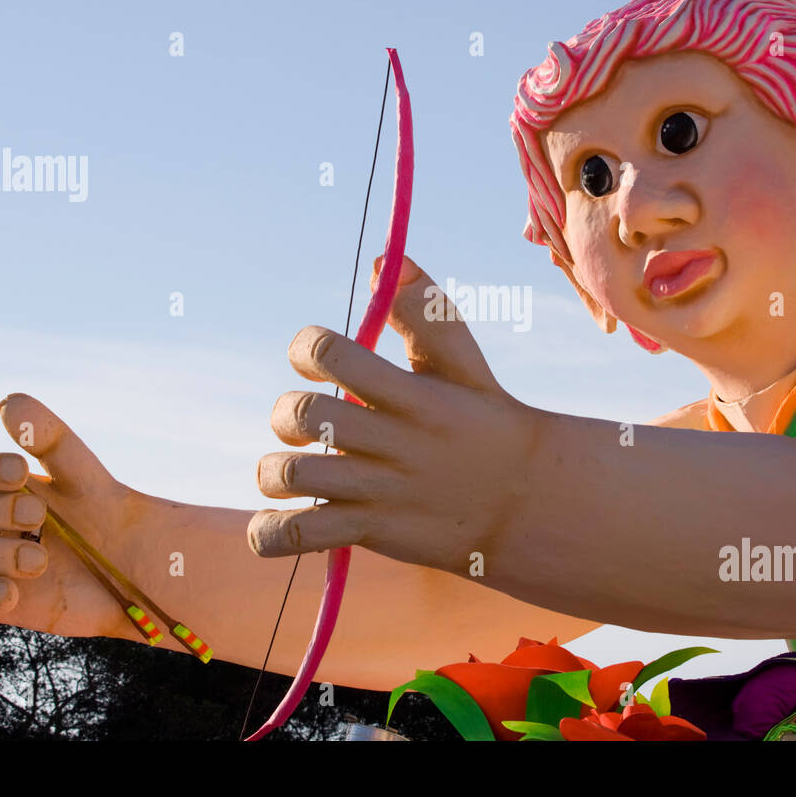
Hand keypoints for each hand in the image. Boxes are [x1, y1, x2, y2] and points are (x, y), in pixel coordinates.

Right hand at [0, 394, 157, 640]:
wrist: (140, 563)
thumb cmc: (107, 511)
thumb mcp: (84, 472)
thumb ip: (49, 438)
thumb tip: (7, 401)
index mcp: (6, 490)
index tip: (20, 470)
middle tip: (38, 514)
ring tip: (41, 560)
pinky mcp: (8, 603)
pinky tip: (11, 592)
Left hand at [249, 257, 545, 574]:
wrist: (525, 502)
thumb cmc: (484, 420)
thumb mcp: (463, 362)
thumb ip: (422, 309)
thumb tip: (384, 260)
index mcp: (413, 395)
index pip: (336, 354)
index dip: (306, 349)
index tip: (312, 360)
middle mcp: (395, 442)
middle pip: (307, 416)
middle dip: (287, 415)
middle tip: (302, 424)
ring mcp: (381, 491)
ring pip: (293, 475)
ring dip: (273, 472)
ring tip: (289, 471)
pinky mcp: (371, 532)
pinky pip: (301, 536)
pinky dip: (270, 534)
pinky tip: (273, 523)